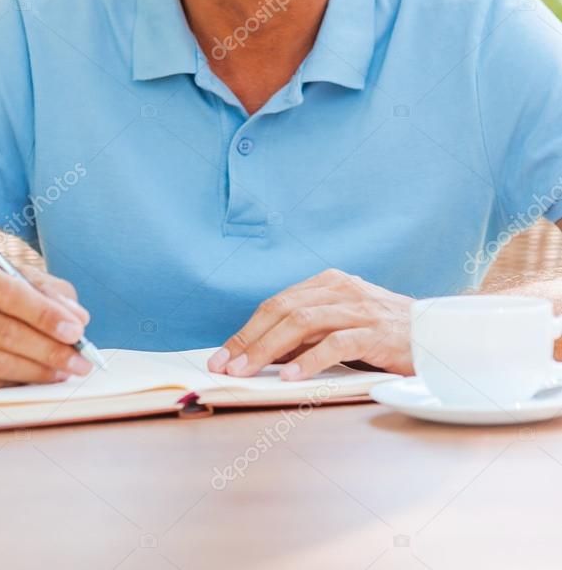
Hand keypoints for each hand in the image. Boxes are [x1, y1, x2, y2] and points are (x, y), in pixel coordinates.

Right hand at [0, 249, 93, 388]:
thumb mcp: (10, 274)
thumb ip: (48, 290)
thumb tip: (78, 319)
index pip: (11, 294)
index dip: (46, 315)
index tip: (77, 331)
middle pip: (6, 334)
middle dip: (50, 350)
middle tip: (81, 360)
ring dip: (38, 371)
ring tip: (65, 372)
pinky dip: (16, 382)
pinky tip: (36, 377)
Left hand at [207, 268, 413, 379]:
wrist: (438, 334)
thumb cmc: (385, 333)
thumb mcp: (342, 324)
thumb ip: (308, 332)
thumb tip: (262, 353)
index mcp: (328, 283)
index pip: (277, 304)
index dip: (247, 329)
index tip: (223, 354)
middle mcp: (341, 289)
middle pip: (283, 310)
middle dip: (250, 339)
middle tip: (226, 365)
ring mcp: (359, 308)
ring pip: (303, 324)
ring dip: (269, 350)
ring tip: (247, 371)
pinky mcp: (377, 332)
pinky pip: (337, 343)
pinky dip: (310, 360)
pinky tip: (292, 377)